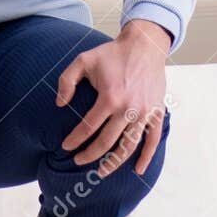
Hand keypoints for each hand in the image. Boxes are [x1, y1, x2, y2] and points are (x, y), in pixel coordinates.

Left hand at [55, 20, 170, 177]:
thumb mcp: (83, 60)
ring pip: (128, 146)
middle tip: (79, 161)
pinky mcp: (156, 112)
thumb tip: (59, 104)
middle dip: (90, 156)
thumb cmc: (113, 53)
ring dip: (114, 162)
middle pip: (106, 142)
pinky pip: (153, 139)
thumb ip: (67, 81)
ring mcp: (144, 112)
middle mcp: (128, 108)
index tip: (66, 147)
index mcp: (110, 97)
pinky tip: (138, 170)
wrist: (145, 44)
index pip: (88, 128)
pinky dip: (147, 157)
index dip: (75, 140)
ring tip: (102, 172)